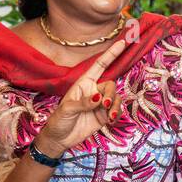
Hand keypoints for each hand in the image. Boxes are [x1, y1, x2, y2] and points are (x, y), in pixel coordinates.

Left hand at [35, 38, 125, 155]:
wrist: (60, 139)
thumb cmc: (58, 120)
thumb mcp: (67, 110)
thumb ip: (83, 103)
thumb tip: (99, 98)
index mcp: (83, 83)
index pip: (100, 65)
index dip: (111, 53)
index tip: (122, 42)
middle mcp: (94, 91)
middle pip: (111, 85)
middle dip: (111, 95)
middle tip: (105, 106)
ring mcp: (100, 104)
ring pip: (116, 98)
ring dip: (115, 107)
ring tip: (110, 117)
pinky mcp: (105, 116)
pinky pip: (117, 110)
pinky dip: (117, 115)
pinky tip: (111, 122)